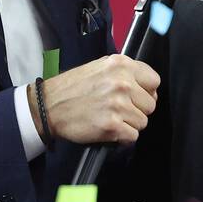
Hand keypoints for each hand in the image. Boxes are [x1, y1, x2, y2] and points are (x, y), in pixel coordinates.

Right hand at [29, 54, 159, 144]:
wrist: (48, 106)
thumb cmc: (72, 88)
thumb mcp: (100, 67)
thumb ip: (124, 73)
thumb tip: (146, 88)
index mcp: (121, 65)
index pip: (154, 81)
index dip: (146, 92)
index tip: (136, 97)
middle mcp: (122, 82)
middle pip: (150, 104)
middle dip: (137, 110)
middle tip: (118, 110)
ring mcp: (118, 104)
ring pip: (143, 122)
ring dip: (129, 124)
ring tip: (110, 118)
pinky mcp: (112, 125)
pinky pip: (132, 136)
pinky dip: (122, 137)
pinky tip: (108, 129)